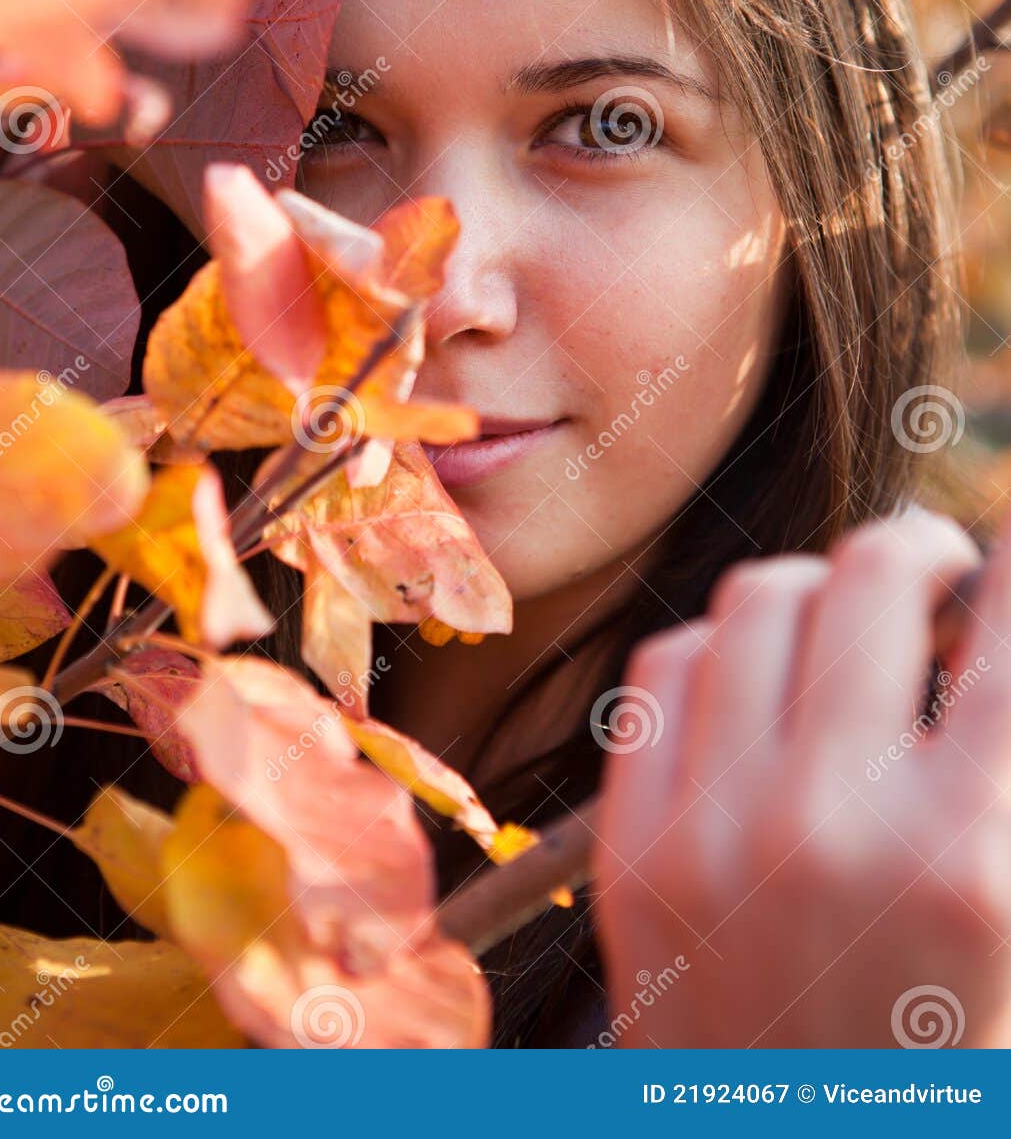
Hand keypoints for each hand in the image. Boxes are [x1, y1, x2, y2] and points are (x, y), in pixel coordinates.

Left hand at [592, 503, 1010, 1046]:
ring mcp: (712, 833)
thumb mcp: (1005, 923)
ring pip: (759, 597)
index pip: (1006, 644)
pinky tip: (755, 679)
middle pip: (869, 576)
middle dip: (917, 547)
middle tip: (935, 573)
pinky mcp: (630, 846)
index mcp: (960, 864)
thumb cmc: (928, 1054)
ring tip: (844, 624)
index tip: (1005, 550)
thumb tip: (979, 643)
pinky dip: (721, 647)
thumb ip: (995, 778)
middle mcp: (829, 830)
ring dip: (819, 589)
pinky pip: (667, 665)